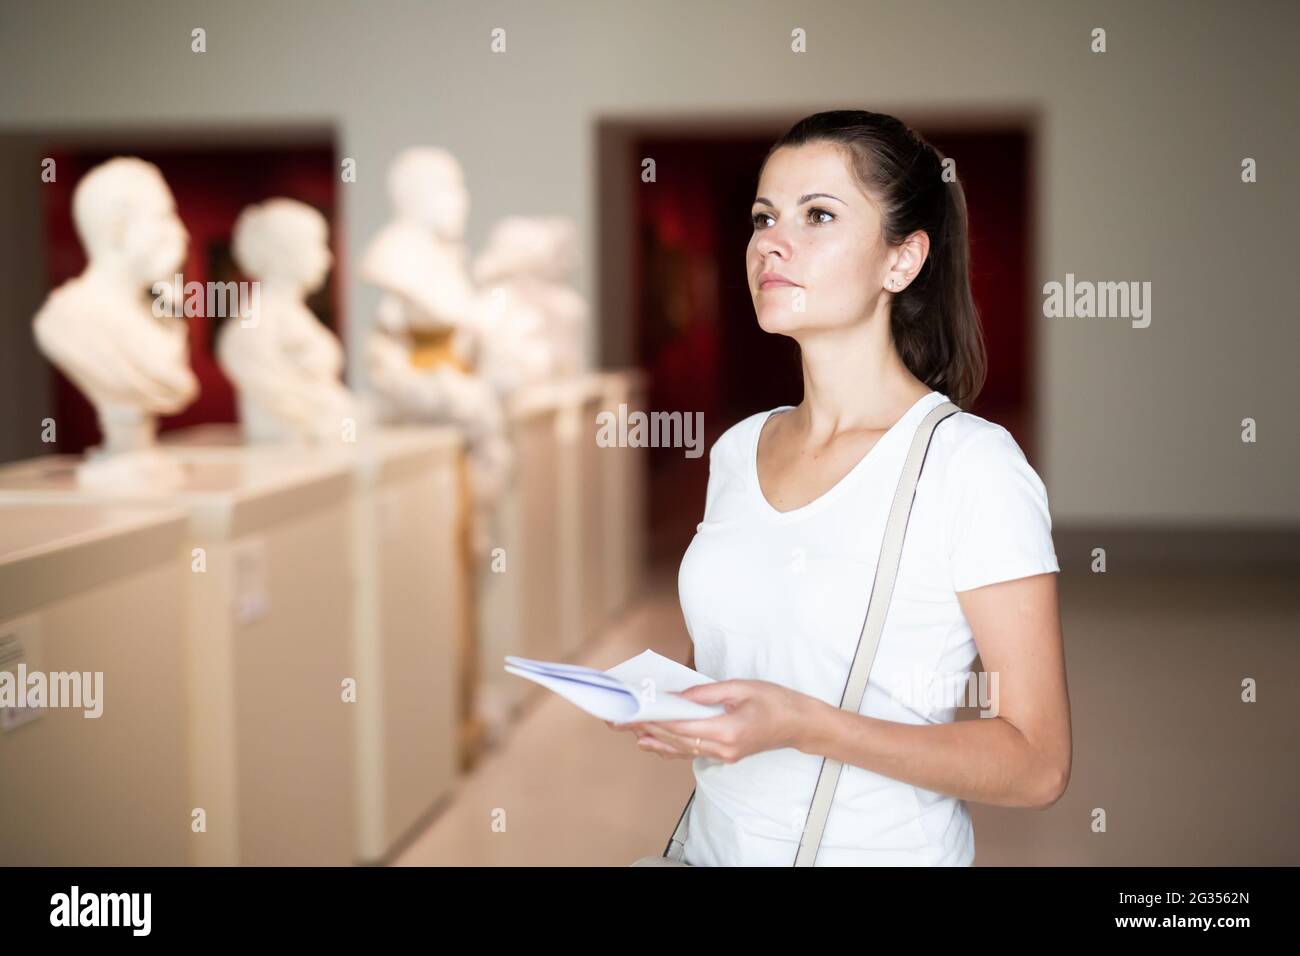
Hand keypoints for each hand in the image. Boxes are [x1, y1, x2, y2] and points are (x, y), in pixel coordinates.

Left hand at [607, 681, 821, 763]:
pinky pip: (691, 752)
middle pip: (675, 740)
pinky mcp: (724, 755)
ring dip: (653, 740)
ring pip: (680, 749)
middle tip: (619, 720)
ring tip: (627, 731)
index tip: (630, 712)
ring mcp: (723, 755)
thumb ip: (706, 693)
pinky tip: (652, 742)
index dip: (653, 720)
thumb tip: (677, 696)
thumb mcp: (741, 687)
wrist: (800, 725)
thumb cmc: (776, 701)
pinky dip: (669, 747)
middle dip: (645, 729)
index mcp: (727, 730)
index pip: (680, 727)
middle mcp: (722, 748)